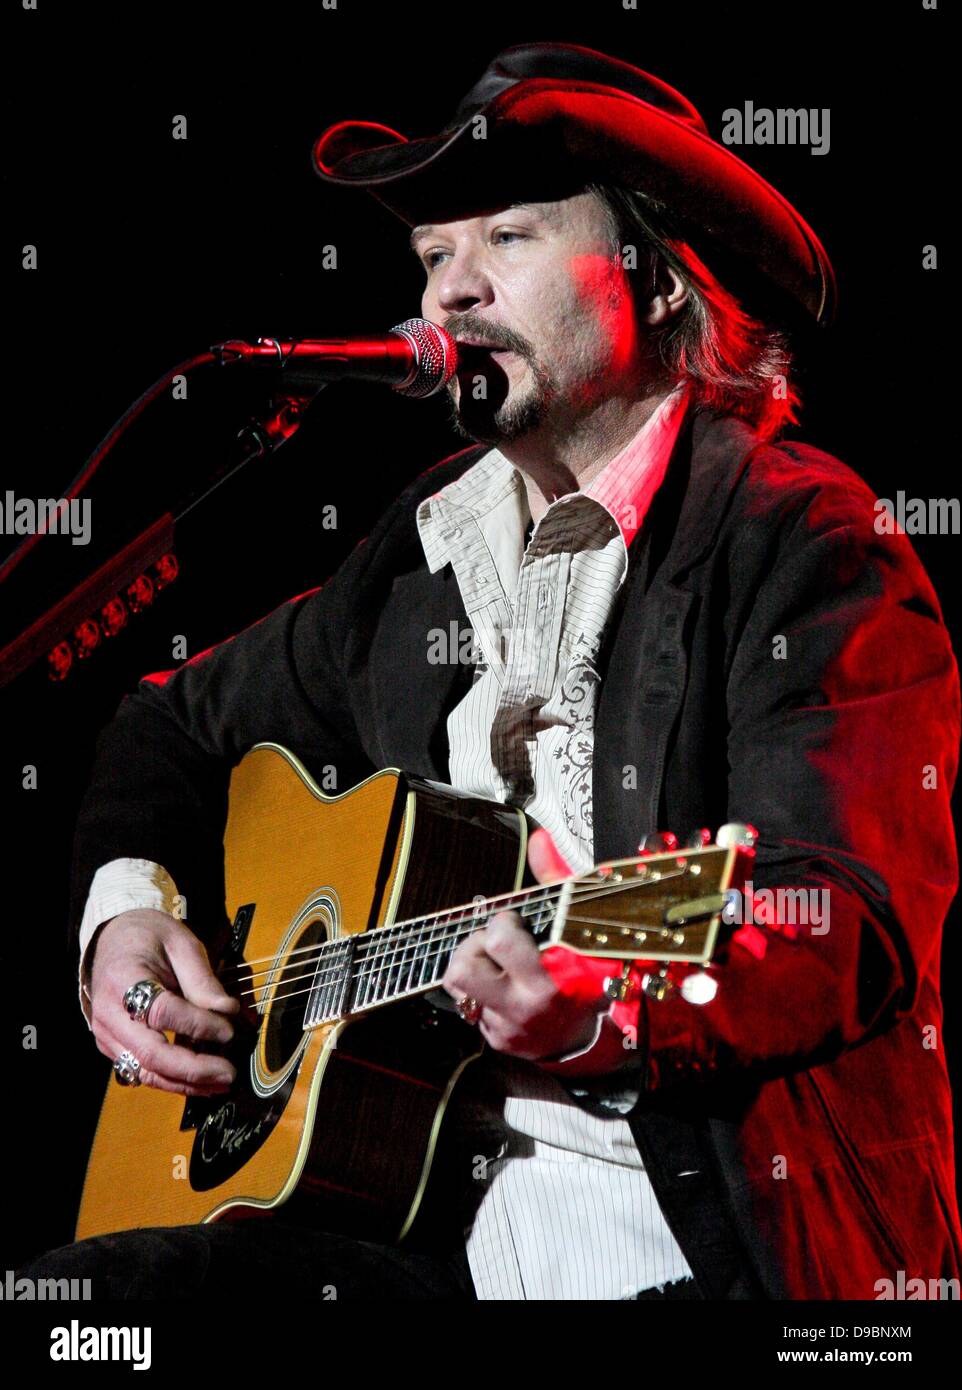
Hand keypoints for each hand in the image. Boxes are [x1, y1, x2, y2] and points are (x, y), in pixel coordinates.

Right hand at [87, 908, 240, 1095]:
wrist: (111, 940)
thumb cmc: (148, 938)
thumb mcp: (180, 943)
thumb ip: (202, 979)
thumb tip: (228, 1011)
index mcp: (123, 978)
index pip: (162, 1012)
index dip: (198, 1025)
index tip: (229, 1030)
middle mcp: (109, 1014)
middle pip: (150, 1053)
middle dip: (193, 1068)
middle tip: (229, 1072)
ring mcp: (107, 1036)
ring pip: (145, 1072)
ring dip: (186, 1083)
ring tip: (221, 1083)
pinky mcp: (113, 1048)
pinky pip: (142, 1072)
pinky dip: (173, 1081)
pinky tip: (202, 1082)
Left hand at [441, 829, 608, 1060]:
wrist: (585, 1036)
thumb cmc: (581, 972)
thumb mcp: (576, 923)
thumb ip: (555, 879)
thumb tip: (538, 840)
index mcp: (552, 972)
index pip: (501, 938)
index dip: (503, 922)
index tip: (514, 922)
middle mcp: (527, 1002)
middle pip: (466, 963)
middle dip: (476, 942)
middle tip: (496, 941)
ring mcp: (507, 1022)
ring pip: (457, 981)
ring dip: (469, 963)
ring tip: (492, 962)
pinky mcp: (494, 1037)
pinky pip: (465, 1004)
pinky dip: (476, 990)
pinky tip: (498, 987)